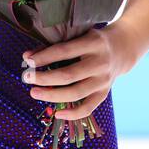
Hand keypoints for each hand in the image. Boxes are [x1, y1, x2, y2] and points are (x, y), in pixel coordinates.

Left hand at [21, 25, 135, 120]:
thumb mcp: (78, 35)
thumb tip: (27, 57)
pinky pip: (88, 108)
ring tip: (34, 93)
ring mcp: (104, 80)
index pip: (64, 51)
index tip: (28, 61)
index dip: (44, 57)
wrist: (122, 48)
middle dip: (44, 78)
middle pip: (68, 75)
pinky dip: (72, 114)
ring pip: (76, 93)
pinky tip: (57, 114)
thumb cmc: (92, 40)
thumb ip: (54, 45)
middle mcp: (100, 63)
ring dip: (52, 95)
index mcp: (93, 43)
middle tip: (26, 78)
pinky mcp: (104, 93)